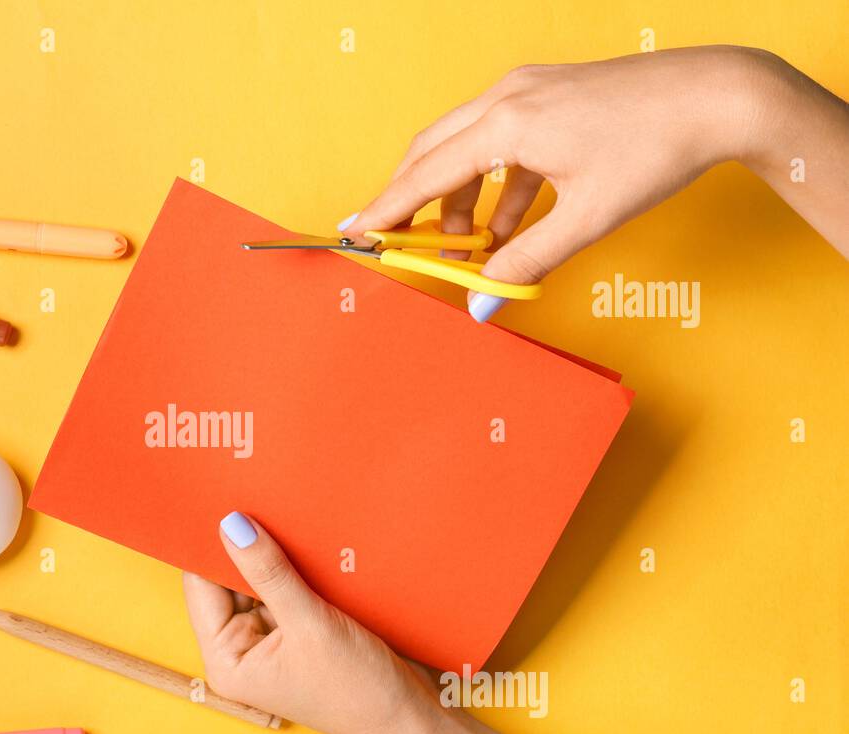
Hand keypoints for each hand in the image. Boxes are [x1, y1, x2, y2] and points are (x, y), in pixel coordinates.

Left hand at [182, 511, 439, 733]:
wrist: (410, 720)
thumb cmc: (358, 688)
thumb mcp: (311, 624)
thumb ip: (269, 573)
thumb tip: (231, 526)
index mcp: (226, 661)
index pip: (201, 590)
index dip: (210, 546)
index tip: (222, 500)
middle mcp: (240, 653)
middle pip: (228, 584)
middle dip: (246, 549)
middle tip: (257, 498)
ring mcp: (268, 644)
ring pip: (258, 583)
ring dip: (274, 557)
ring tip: (284, 516)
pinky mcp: (295, 635)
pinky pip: (284, 591)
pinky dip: (295, 571)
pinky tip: (307, 544)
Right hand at [341, 46, 795, 322]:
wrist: (718, 95)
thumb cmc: (656, 148)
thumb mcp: (587, 218)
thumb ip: (527, 261)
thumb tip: (485, 302)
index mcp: (508, 124)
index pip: (426, 174)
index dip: (386, 208)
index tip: (355, 232)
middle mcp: (509, 98)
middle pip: (432, 152)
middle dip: (411, 201)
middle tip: (395, 241)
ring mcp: (529, 91)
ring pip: (465, 146)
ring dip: (456, 196)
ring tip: (467, 246)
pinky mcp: (549, 96)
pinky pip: (500, 142)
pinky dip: (493, 183)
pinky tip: (508, 220)